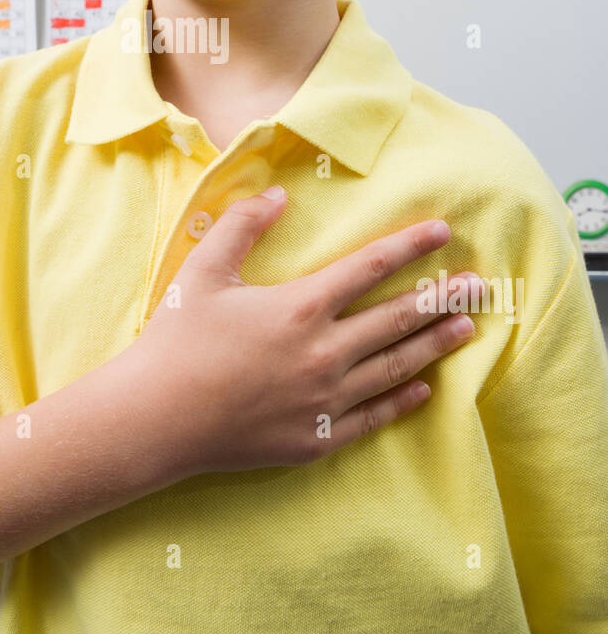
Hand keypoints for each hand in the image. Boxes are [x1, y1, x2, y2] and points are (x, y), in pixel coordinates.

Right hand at [131, 188, 478, 474]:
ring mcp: (323, 400)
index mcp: (299, 307)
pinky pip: (372, 417)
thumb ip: (242, 226)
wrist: (154, 419)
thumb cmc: (176, 341)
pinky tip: (423, 388)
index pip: (369, 268)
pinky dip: (402, 400)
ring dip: (434, 345)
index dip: (409, 247)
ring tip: (467, 328)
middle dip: (442, 297)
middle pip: (398, 319)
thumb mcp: (203, 271)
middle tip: (480, 284)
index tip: (443, 232)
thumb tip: (277, 195)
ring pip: (395, 367)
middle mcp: (322, 353)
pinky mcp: (316, 438)